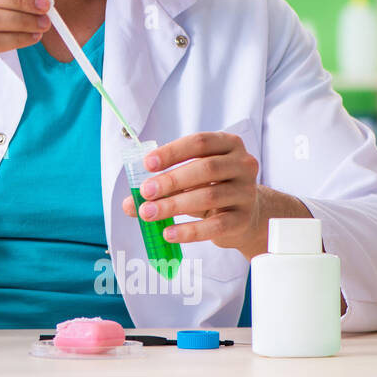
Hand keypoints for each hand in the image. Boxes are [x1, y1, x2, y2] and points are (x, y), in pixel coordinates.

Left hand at [120, 130, 267, 258]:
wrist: (246, 216)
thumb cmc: (212, 189)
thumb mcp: (188, 181)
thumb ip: (161, 186)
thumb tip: (129, 203)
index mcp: (228, 145)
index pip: (199, 143)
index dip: (172, 152)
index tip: (147, 164)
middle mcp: (243, 165)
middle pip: (205, 169)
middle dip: (171, 180)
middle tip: (145, 192)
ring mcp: (246, 192)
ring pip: (209, 196)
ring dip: (174, 205)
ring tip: (148, 213)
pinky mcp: (243, 219)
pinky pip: (216, 225)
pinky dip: (189, 231)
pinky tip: (168, 233)